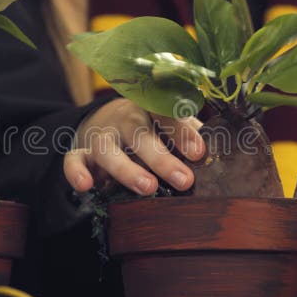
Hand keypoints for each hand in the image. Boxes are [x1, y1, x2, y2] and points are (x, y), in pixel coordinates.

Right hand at [64, 98, 204, 195]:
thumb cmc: (148, 128)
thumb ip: (189, 138)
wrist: (101, 121)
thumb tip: (223, 157)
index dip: (183, 133)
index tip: (200, 153)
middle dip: (162, 158)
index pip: (167, 116)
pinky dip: (77, 173)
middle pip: (140, 134)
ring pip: (109, 150)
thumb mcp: (167, 127)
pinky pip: (73, 161)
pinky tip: (86, 187)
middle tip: (184, 180)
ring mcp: (100, 135)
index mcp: (151, 108)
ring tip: (147, 188)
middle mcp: (124, 119)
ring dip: (127, 169)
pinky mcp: (80, 152)